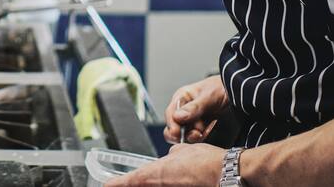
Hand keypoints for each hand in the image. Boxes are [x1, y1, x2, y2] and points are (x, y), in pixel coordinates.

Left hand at [107, 143, 223, 186]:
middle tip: (126, 182)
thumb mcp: (184, 151)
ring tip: (156, 177)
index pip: (129, 181)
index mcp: (156, 173)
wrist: (227, 174)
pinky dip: (168, 184)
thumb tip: (172, 155)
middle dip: (134, 184)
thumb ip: (174, 154)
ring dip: (151, 184)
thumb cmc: (206, 161)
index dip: (116, 184)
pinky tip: (175, 180)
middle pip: (141, 186)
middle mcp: (161, 186)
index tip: (106, 185)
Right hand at [165, 75, 228, 144]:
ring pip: (185, 134)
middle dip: (183, 133)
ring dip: (193, 136)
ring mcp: (193, 119)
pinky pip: (196, 136)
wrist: (237, 93)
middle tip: (195, 133)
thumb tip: (177, 117)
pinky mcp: (202, 126)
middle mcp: (185, 109)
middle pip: (175, 127)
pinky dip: (202, 136)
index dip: (172, 125)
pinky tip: (209, 129)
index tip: (177, 133)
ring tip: (203, 131)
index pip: (170, 114)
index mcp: (182, 98)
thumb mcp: (207, 96)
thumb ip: (193, 107)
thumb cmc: (222, 87)